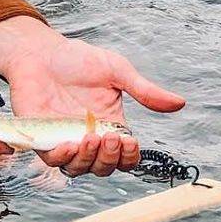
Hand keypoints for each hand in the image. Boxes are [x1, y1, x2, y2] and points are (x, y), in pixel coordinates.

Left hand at [0, 15, 183, 177]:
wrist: (40, 52)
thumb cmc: (77, 60)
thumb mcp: (116, 70)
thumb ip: (144, 90)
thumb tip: (180, 103)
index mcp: (111, 126)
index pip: (125, 157)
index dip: (130, 157)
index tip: (131, 141)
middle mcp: (89, 139)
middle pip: (105, 168)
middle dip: (111, 158)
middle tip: (110, 137)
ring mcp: (65, 141)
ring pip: (80, 169)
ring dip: (89, 160)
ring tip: (91, 138)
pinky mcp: (42, 139)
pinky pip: (53, 160)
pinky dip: (63, 158)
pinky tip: (70, 144)